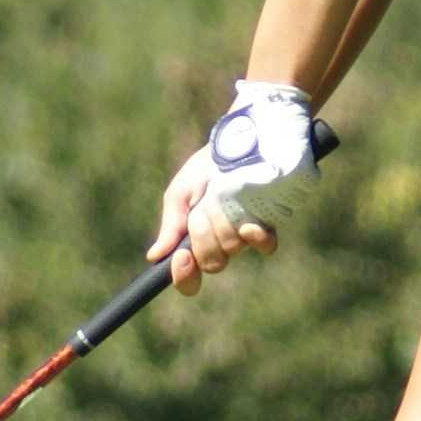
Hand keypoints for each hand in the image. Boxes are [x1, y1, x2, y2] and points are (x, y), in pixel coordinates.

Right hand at [146, 81, 330, 292]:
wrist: (234, 143)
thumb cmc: (204, 169)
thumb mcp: (180, 194)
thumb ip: (171, 226)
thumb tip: (154, 257)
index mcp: (195, 241)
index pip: (189, 277)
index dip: (183, 275)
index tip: (181, 257)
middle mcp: (220, 243)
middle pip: (211, 263)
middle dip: (203, 237)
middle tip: (201, 211)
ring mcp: (244, 236)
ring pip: (232, 249)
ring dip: (222, 223)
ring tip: (220, 197)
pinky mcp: (266, 225)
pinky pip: (264, 246)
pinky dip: (255, 237)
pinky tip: (249, 225)